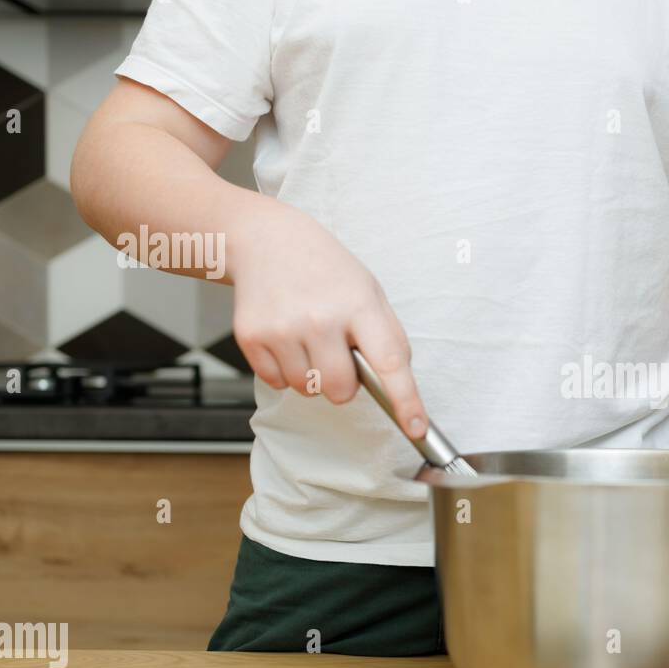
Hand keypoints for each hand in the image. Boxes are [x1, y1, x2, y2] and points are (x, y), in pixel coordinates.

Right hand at [229, 199, 429, 434]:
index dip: (406, 400)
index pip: (390, 362)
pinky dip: (284, 370)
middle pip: (340, 391)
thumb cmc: (324, 270)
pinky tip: (286, 337)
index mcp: (359, 304)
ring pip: (308, 390)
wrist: (265, 240)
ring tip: (308, 337)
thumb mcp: (369, 291)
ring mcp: (283, 328)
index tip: (417, 427)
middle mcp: (320, 318)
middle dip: (343, 383)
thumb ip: (386, 336)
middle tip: (336, 353)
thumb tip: (396, 382)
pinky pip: (277, 383)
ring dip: (311, 375)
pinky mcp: (251, 337)